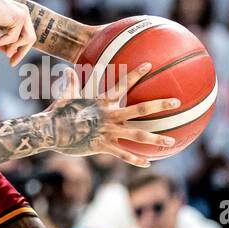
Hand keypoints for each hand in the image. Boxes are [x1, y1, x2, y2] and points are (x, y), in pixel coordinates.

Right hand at [0, 0, 34, 64]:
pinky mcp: (19, 17)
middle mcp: (23, 12)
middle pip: (30, 38)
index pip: (25, 34)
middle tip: (11, 63)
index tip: (11, 60)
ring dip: (11, 47)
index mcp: (17, 13)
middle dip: (21, 52)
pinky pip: (14, 38)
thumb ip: (1, 42)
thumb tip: (9, 53)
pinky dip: (1, 42)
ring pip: (26, 39)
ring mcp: (22, 14)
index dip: (20, 49)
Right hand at [42, 61, 179, 166]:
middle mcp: (110, 115)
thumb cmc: (58, 112)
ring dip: (155, 138)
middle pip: (140, 109)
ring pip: (137, 134)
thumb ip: (71, 83)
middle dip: (160, 105)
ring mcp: (108, 131)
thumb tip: (67, 69)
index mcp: (102, 101)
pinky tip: (147, 162)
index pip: (123, 84)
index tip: (149, 65)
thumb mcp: (66, 95)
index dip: (136, 74)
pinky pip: (123, 154)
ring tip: (170, 141)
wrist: (51, 130)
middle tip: (177, 102)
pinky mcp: (103, 146)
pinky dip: (135, 158)